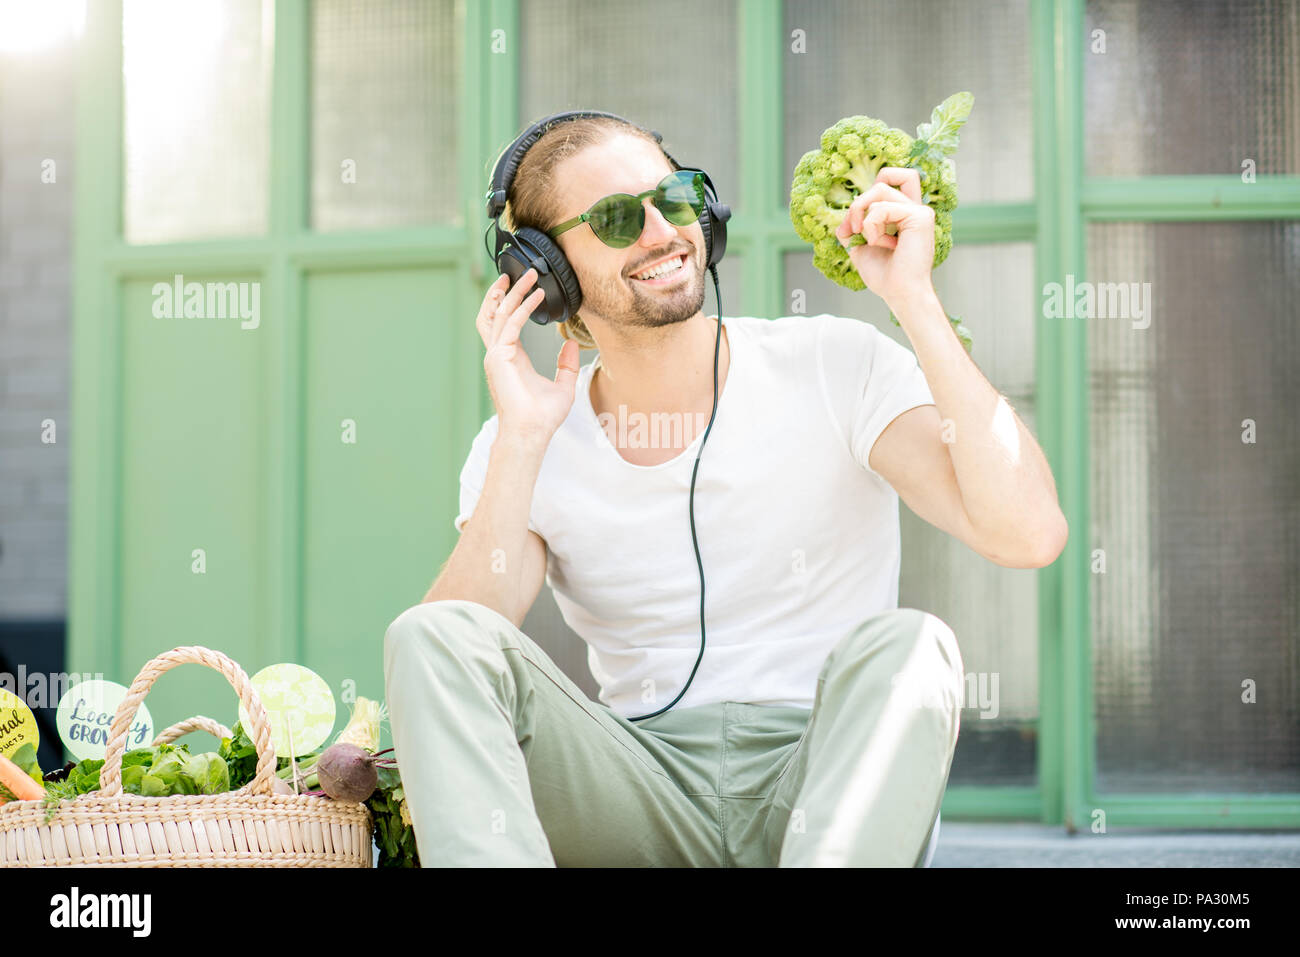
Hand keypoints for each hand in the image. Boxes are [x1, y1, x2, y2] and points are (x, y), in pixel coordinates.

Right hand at [475, 269, 580, 445]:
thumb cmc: (543, 416)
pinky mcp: (499, 357)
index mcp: (510, 358)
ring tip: (527, 275)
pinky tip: (537, 296)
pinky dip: (524, 308)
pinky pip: (511, 324)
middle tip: (518, 272)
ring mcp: (496, 355)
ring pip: (500, 313)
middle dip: (504, 291)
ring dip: (513, 292)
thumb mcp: (563, 386)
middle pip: (495, 313)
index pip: (506, 323)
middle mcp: (499, 354)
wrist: (532, 432)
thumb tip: (572, 343)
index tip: (526, 287)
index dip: (513, 303)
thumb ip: (566, 364)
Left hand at [835, 167, 935, 309]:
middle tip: (853, 227)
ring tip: (866, 238)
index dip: (876, 184)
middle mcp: (915, 208)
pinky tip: (879, 243)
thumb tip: (842, 223)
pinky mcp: (920, 216)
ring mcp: (920, 211)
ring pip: (879, 189)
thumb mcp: (860, 248)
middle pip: (886, 178)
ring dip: (861, 213)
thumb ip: (853, 230)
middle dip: (860, 200)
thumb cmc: (885, 276)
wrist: (898, 293)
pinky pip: (882, 207)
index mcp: (905, 213)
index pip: (898, 177)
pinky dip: (872, 225)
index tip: (862, 217)